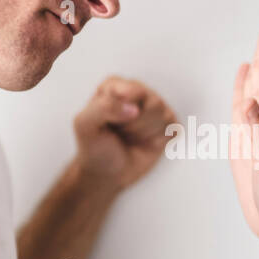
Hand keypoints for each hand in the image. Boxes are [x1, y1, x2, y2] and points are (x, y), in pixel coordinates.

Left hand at [73, 76, 177, 190]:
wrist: (107, 173)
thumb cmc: (95, 146)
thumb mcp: (85, 125)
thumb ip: (103, 108)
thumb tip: (134, 109)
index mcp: (114, 85)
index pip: (132, 90)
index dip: (124, 111)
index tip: (111, 123)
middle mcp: (137, 91)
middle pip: (154, 103)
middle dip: (135, 126)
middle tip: (120, 133)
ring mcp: (155, 108)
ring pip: (164, 115)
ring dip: (145, 134)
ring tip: (130, 138)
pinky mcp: (168, 124)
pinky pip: (174, 129)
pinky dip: (159, 142)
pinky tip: (145, 144)